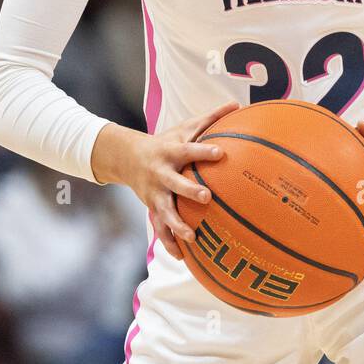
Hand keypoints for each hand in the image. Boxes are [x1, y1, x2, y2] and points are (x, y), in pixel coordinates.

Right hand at [92, 101, 238, 260]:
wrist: (126, 158)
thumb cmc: (164, 142)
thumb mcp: (183, 128)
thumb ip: (210, 119)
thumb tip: (237, 105)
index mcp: (171, 153)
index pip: (189, 150)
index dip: (203, 152)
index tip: (220, 153)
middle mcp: (161, 174)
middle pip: (175, 184)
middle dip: (189, 191)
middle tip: (207, 197)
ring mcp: (155, 194)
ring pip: (164, 212)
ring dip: (176, 225)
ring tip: (191, 237)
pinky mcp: (152, 208)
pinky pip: (160, 229)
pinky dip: (170, 243)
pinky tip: (182, 258)